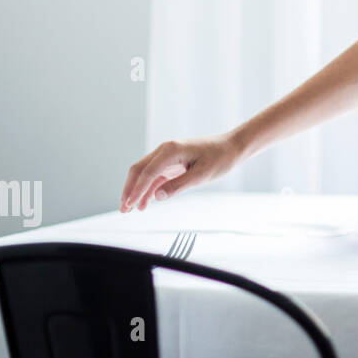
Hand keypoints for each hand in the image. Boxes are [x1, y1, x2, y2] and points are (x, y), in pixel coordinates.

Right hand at [120, 132, 246, 211]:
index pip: (147, 172)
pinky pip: (156, 175)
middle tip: (124, 208)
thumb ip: (178, 185)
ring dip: (137, 190)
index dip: (136, 190)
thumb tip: (156, 196)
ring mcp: (168, 156)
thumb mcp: (201, 175)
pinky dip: (148, 188)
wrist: (233, 147)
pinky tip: (145, 202)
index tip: (128, 205)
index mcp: (171, 150)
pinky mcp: (173, 162)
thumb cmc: (220, 158)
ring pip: (145, 173)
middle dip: (130, 189)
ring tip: (129, 209)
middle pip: (139, 170)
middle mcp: (166, 150)